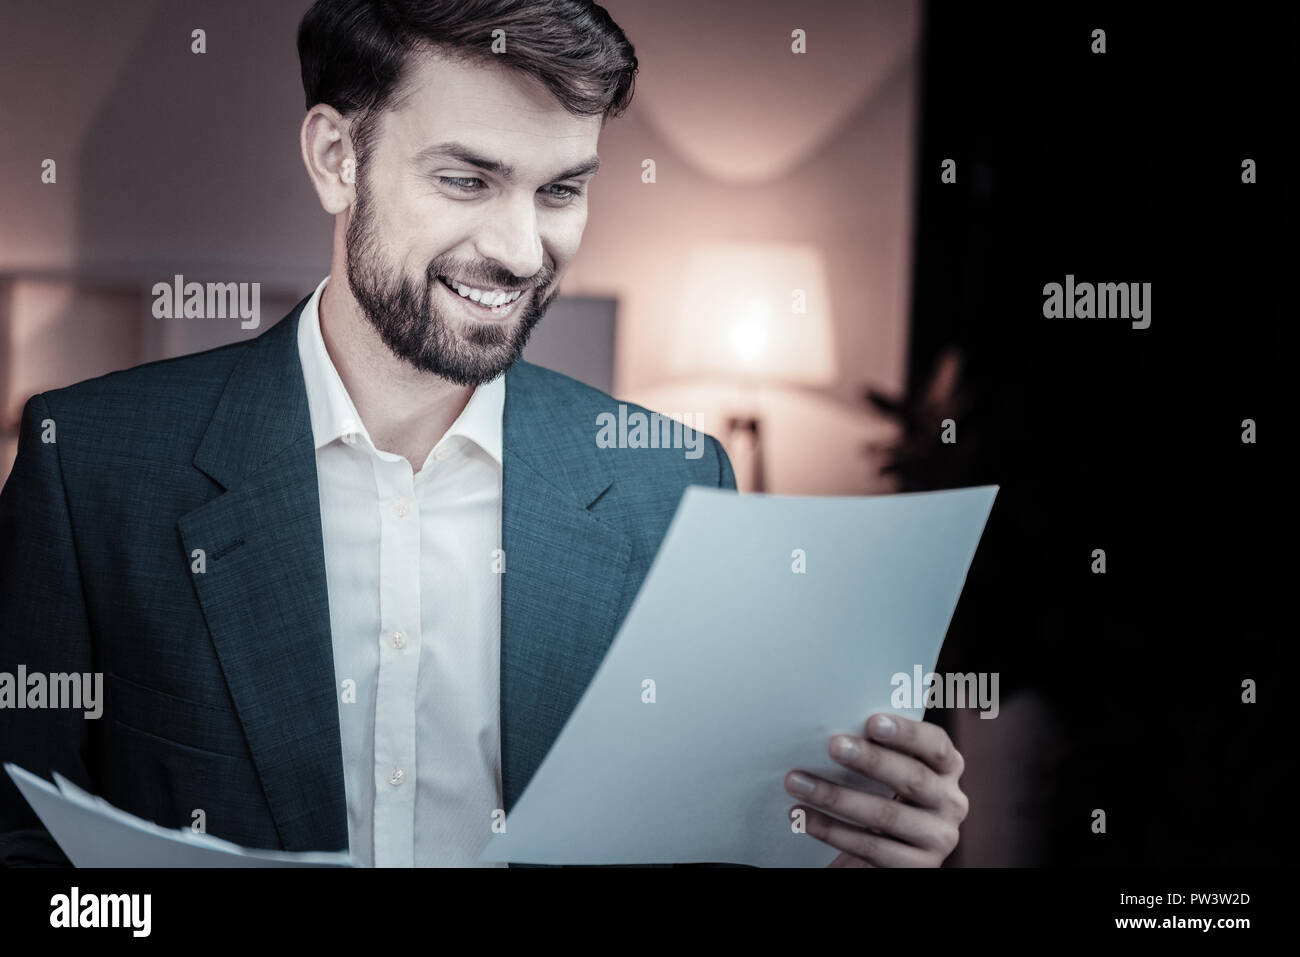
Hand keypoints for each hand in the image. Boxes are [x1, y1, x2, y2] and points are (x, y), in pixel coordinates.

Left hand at [785, 712, 967, 866]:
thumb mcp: (892, 769)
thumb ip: (878, 746)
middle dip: (870, 760)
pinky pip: (870, 847)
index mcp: (948, 768)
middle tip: (833, 746)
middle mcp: (951, 802)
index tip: (872, 722)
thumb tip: (833, 720)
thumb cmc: (883, 792)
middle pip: (913, 778)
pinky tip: (803, 815)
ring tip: (797, 781)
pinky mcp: (917, 867)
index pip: (936, 745)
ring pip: (886, 814)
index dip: (907, 733)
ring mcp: (938, 838)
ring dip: (836, 796)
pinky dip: (831, 830)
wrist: (888, 849)